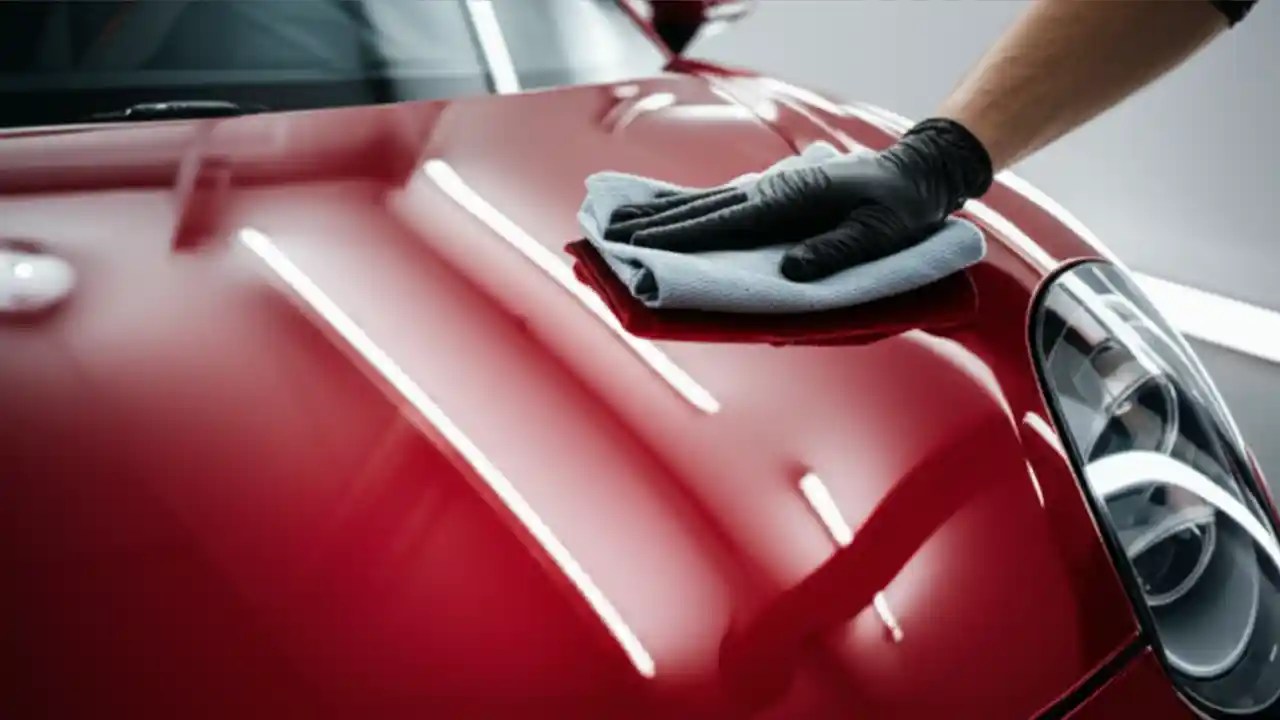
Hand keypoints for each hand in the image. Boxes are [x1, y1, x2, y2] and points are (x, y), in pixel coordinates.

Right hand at [604, 118, 991, 281]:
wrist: (915, 175)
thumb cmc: (899, 210)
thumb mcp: (879, 234)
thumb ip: (836, 252)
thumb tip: (789, 271)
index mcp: (791, 202)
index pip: (725, 225)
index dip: (680, 238)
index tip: (640, 246)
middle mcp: (772, 193)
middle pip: (703, 213)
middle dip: (656, 227)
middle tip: (610, 239)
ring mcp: (769, 192)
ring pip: (705, 206)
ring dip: (663, 215)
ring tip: (621, 222)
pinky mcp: (772, 197)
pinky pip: (722, 205)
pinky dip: (688, 209)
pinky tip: (665, 214)